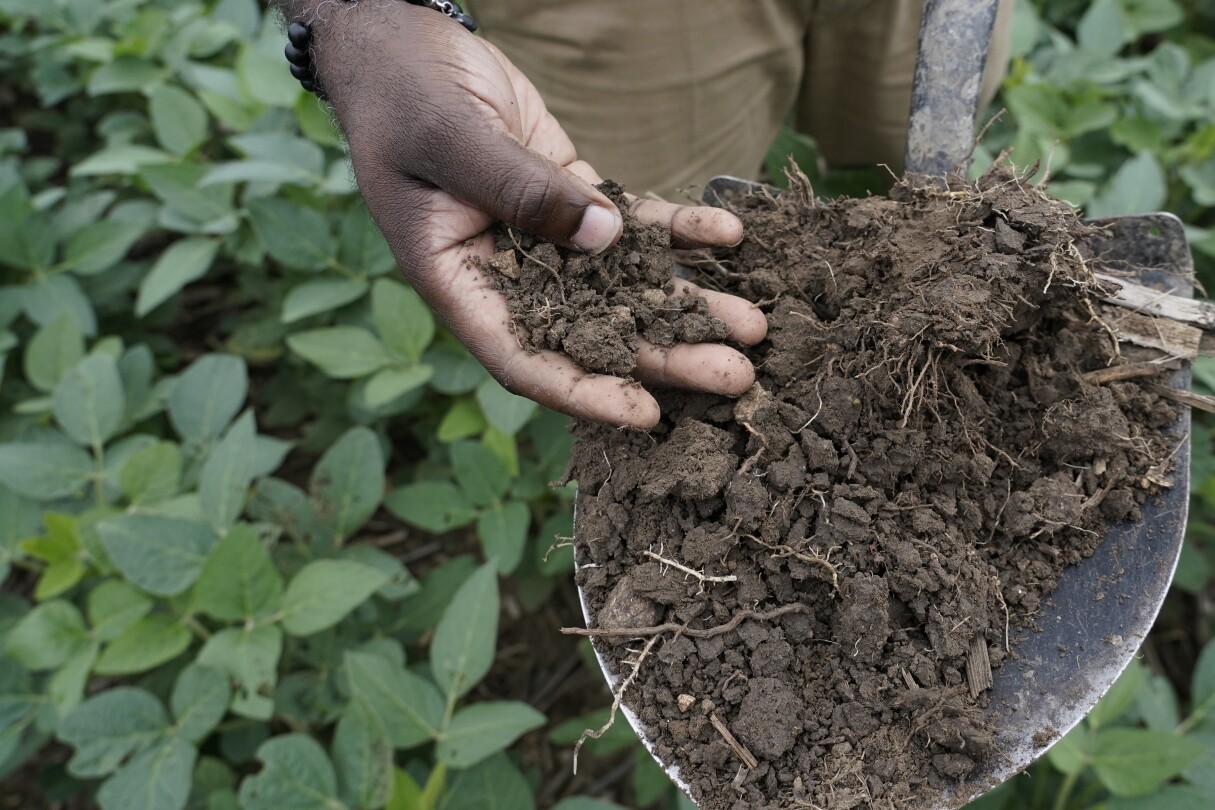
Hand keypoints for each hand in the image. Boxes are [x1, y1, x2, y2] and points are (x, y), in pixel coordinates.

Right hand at [311, 3, 765, 427]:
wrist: (403, 42)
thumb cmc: (404, 92)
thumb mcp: (452, 139)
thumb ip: (521, 189)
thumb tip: (603, 237)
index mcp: (457, 279)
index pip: (524, 355)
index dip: (586, 391)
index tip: (647, 415)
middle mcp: (505, 270)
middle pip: (594, 330)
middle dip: (666, 355)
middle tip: (736, 374)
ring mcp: (544, 234)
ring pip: (624, 283)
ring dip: (687, 303)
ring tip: (753, 322)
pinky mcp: (572, 194)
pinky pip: (635, 222)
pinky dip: (680, 231)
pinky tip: (728, 236)